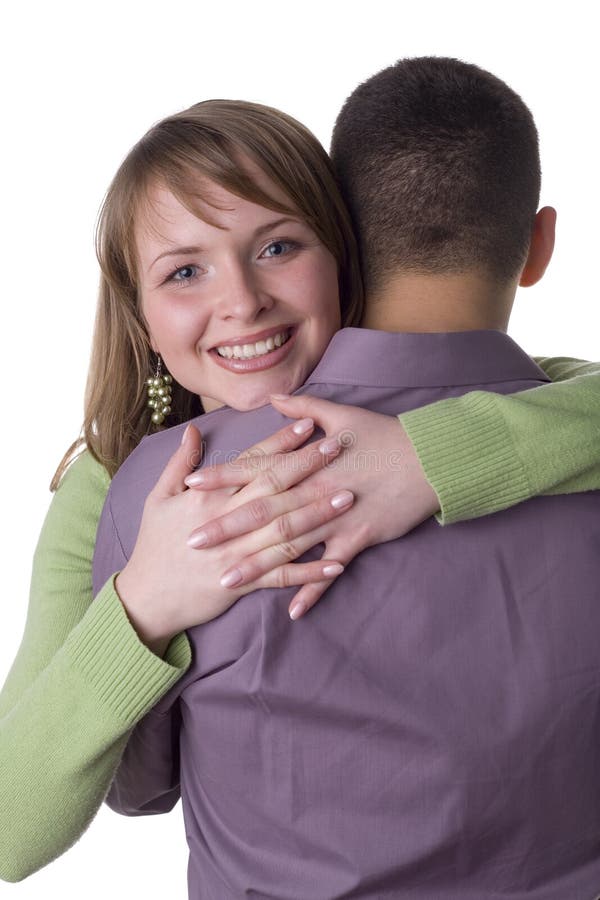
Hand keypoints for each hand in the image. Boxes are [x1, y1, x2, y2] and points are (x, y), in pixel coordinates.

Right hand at [115, 419, 353, 654]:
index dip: (281, 442)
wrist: (146, 599)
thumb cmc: (153, 546)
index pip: (251, 463)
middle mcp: (225, 521)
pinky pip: (282, 576)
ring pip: (284, 529)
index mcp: (207, 497)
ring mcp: (237, 554)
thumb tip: (194, 430)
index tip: (308, 425)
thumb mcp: (157, 499)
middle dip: (309, 466)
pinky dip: (310, 572)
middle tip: (339, 447)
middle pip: (274, 488)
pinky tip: (337, 563)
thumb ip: (179, 463)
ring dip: (317, 513)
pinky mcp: (243, 584)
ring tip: (348, 497)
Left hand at [184, 394, 439, 620]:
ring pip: (289, 545)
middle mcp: (314, 490)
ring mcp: (336, 517)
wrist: (430, 458)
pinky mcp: (358, 537)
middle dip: (226, 527)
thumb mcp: (342, 414)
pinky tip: (292, 611)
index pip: (255, 468)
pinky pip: (330, 569)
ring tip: (226, 581)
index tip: (191, 484)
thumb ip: (303, 408)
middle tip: (192, 542)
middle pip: (263, 511)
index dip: (222, 476)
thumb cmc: (384, 435)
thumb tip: (273, 398)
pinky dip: (312, 589)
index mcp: (307, 461)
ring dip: (257, 564)